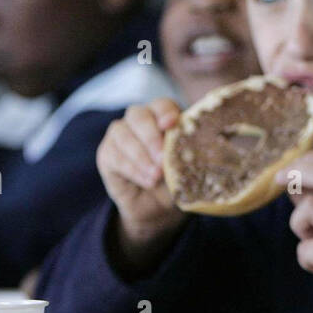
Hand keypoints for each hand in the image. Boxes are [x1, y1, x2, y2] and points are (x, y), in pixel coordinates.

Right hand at [96, 98, 187, 261]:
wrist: (158, 208)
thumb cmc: (177, 180)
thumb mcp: (189, 166)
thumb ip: (191, 153)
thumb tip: (204, 149)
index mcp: (164, 117)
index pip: (162, 105)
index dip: (165, 112)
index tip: (171, 124)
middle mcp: (141, 119)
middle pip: (138, 115)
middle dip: (150, 136)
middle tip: (162, 159)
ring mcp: (120, 134)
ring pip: (123, 133)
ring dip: (141, 156)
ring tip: (156, 176)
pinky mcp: (107, 152)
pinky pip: (114, 154)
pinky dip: (131, 168)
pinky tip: (147, 181)